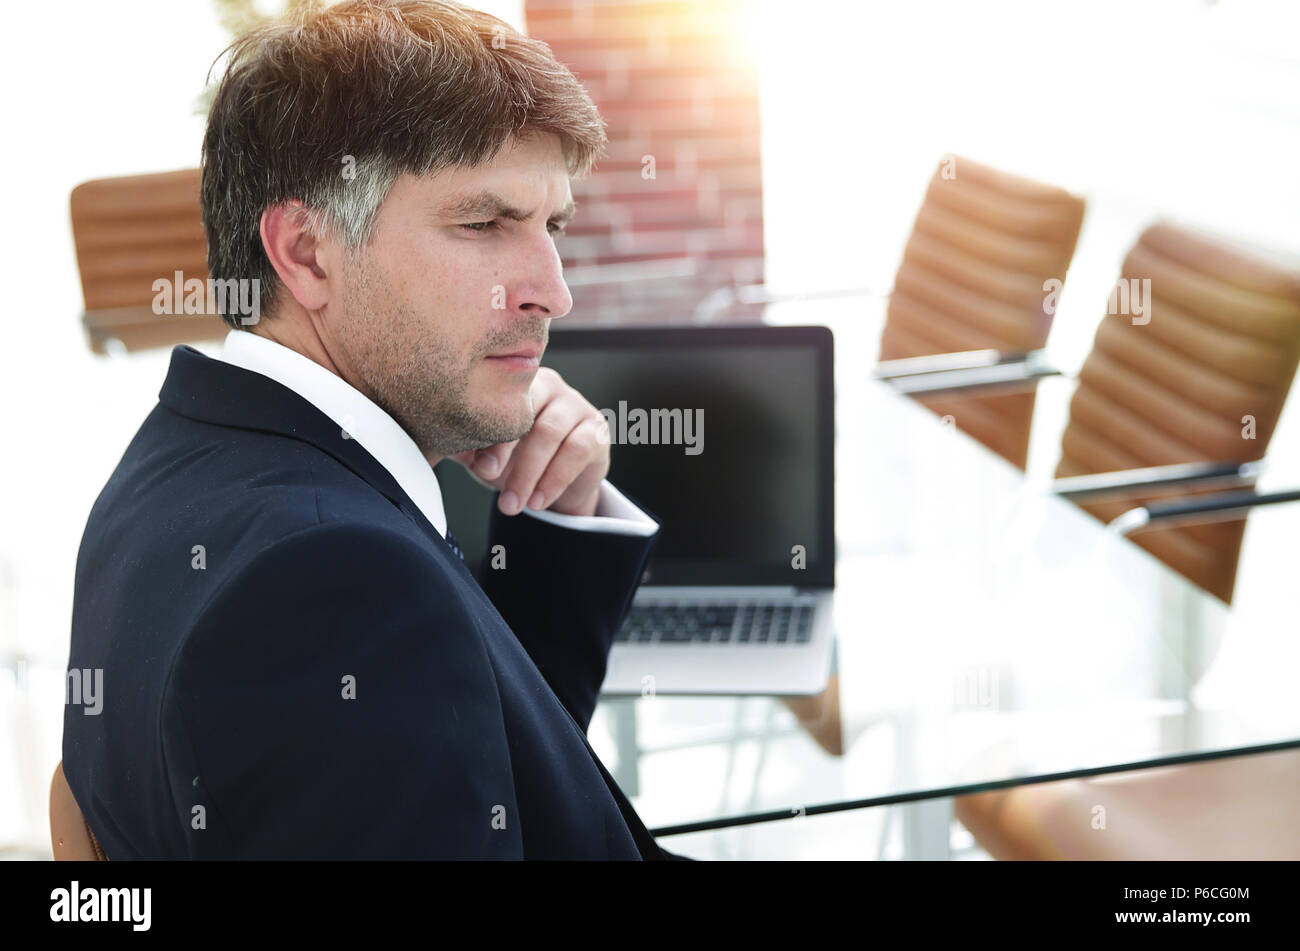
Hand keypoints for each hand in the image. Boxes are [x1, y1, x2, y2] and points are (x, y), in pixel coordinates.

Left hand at [450, 367, 610, 516]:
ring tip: (514, 505)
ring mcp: (576, 405)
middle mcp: (548, 386)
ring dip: (530, 474)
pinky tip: (538, 501)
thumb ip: (462, 445)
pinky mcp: (597, 430)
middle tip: (496, 491)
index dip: (491, 437)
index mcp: (515, 384)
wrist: (551, 485)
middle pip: (529, 415)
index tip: (480, 468)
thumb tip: (430, 447)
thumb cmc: (511, 460)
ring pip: (552, 433)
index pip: (502, 403)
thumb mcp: (482, 452)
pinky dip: (555, 479)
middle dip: (511, 458)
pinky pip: (578, 450)